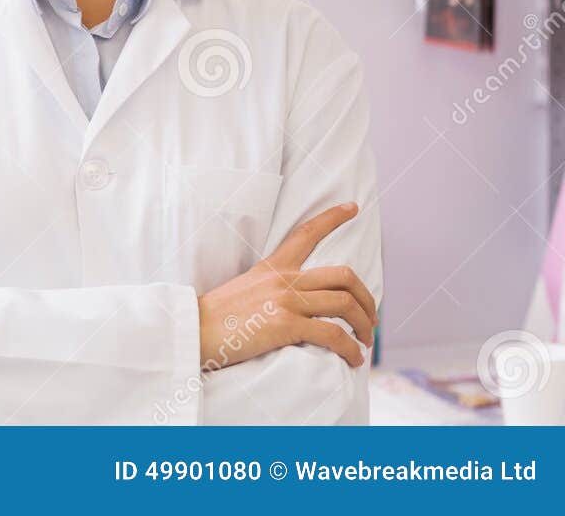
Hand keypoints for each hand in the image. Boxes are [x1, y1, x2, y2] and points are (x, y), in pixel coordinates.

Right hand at [196, 202, 377, 372]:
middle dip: (366, 297)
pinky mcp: (286, 325)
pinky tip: (352, 358)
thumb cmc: (217, 316)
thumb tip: (296, 302)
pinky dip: (350, 349)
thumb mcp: (245, 288)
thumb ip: (272, 288)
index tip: (352, 207)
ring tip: (364, 342)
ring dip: (363, 325)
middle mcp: (283, 279)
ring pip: (344, 304)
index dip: (332, 218)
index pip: (306, 234)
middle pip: (343, 275)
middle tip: (370, 318)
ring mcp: (286, 300)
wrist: (195, 329)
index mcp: (272, 267)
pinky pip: (333, 335)